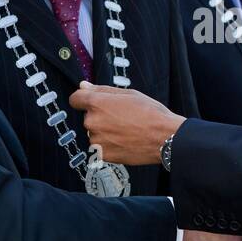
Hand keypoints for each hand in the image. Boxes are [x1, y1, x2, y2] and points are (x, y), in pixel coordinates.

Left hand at [69, 81, 184, 165]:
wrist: (165, 138)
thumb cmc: (151, 114)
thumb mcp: (129, 94)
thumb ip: (102, 90)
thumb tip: (83, 85)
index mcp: (97, 103)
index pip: (75, 99)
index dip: (84, 99)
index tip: (92, 102)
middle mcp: (92, 122)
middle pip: (88, 116)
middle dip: (101, 116)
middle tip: (122, 117)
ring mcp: (96, 140)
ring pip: (95, 133)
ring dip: (105, 131)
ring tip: (126, 130)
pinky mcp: (102, 155)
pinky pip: (100, 147)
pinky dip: (110, 145)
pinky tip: (125, 141)